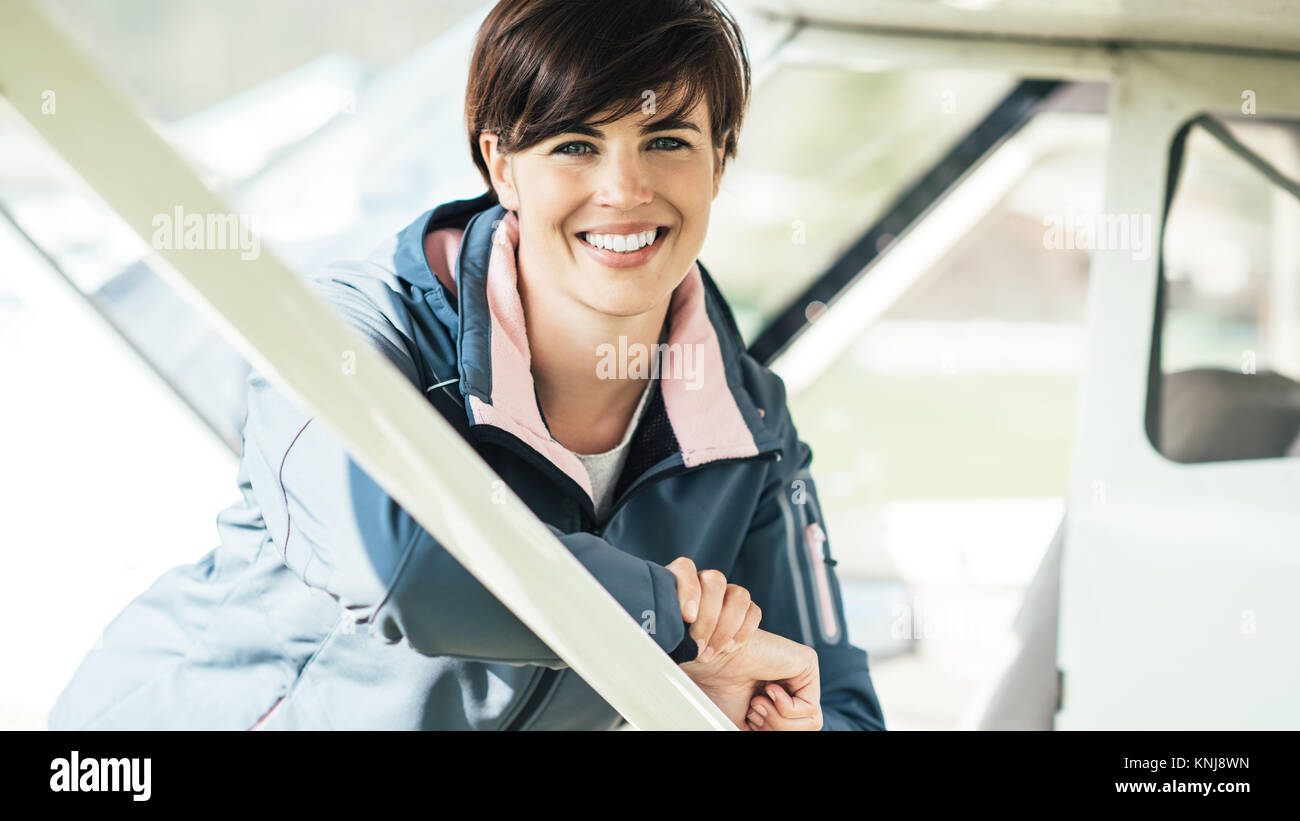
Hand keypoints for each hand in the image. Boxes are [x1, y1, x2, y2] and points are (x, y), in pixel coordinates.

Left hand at [665, 557, 760, 662]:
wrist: (692, 658)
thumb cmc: (671, 646)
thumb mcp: (662, 639)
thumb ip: (663, 630)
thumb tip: (664, 635)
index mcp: (677, 581)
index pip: (685, 568)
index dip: (689, 590)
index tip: (688, 617)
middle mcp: (704, 582)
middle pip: (716, 581)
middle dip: (709, 618)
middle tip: (698, 646)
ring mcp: (727, 593)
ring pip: (739, 595)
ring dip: (726, 628)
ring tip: (710, 653)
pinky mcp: (746, 609)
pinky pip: (753, 612)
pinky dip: (742, 633)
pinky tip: (728, 648)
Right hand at [679, 628, 819, 729]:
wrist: (712, 666)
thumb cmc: (720, 690)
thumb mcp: (748, 725)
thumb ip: (769, 731)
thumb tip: (781, 734)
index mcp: (780, 697)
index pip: (795, 729)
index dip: (769, 731)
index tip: (749, 718)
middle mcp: (794, 685)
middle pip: (806, 727)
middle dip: (775, 728)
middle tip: (754, 710)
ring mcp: (802, 674)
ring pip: (811, 721)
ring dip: (778, 720)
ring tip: (759, 701)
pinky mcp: (808, 663)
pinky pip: (810, 707)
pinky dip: (784, 707)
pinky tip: (769, 687)